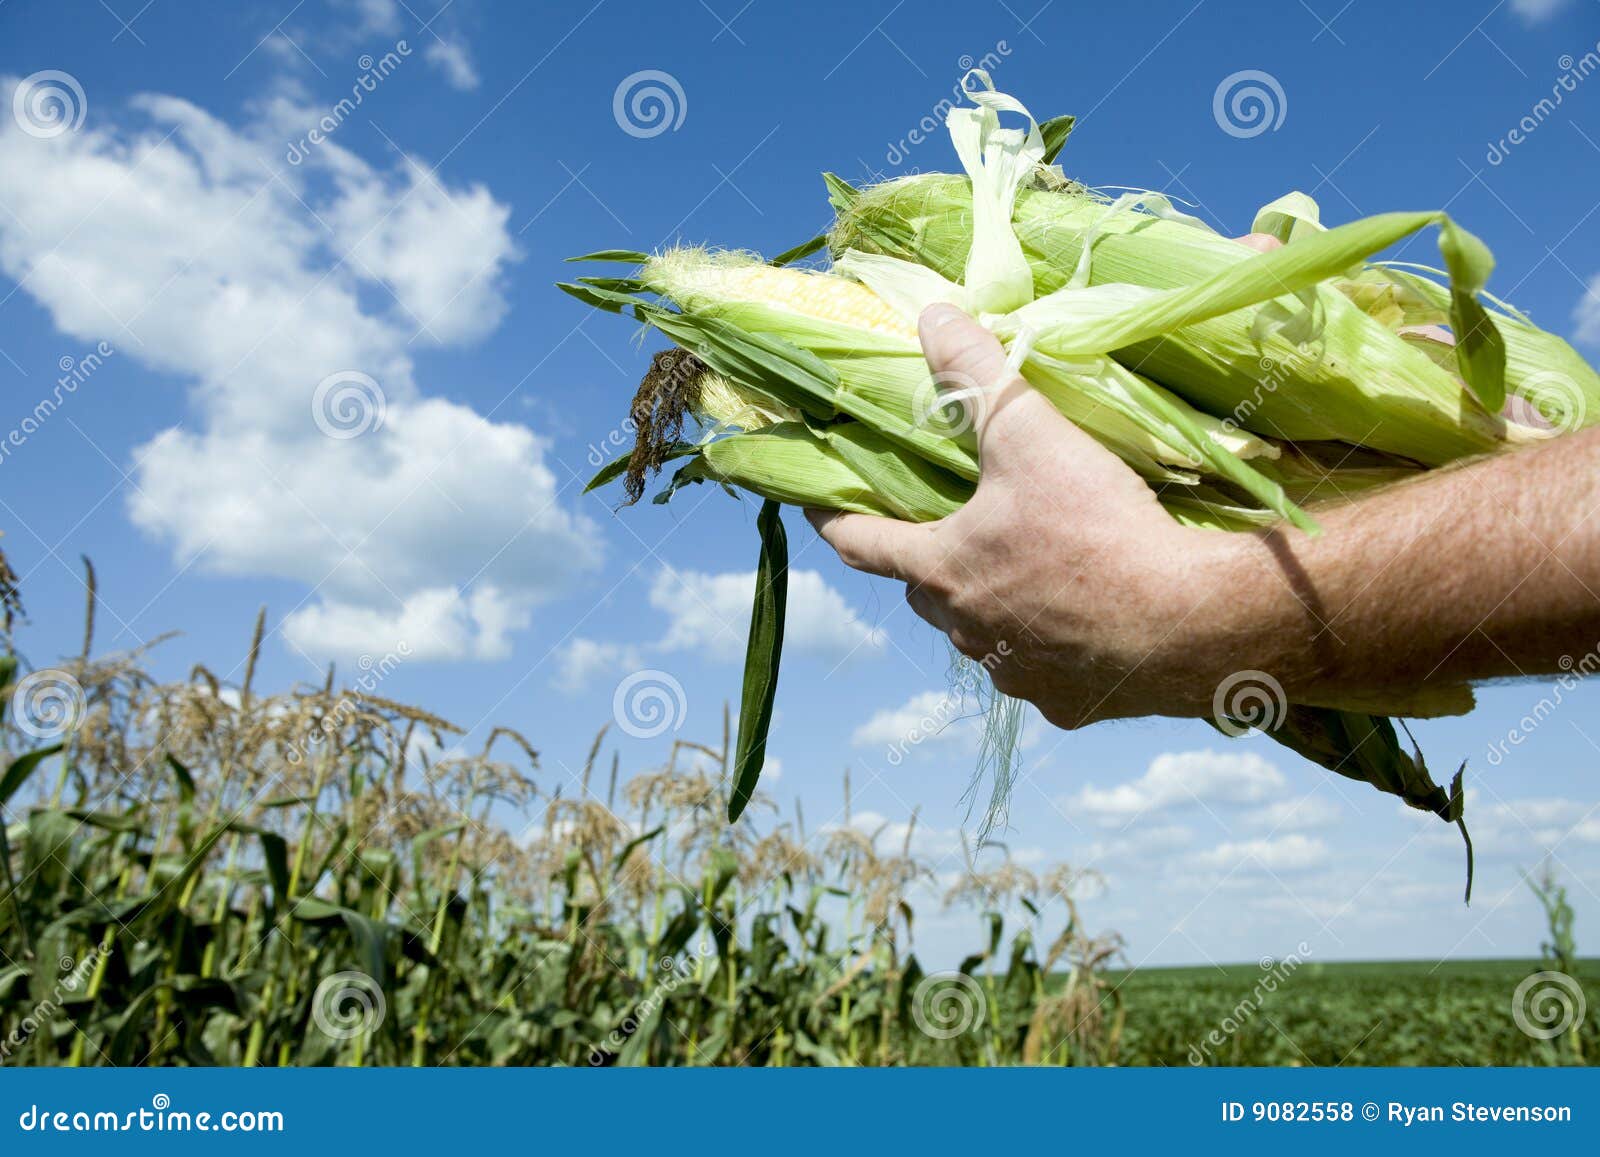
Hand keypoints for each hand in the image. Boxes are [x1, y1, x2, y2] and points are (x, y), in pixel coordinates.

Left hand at [807, 303, 1243, 728]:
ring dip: (991, 607)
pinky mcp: (1067, 706)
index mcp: (944, 569)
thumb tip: (931, 316)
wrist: (1188, 624)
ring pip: (984, 636)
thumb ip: (976, 375)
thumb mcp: (1031, 435)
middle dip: (929, 563)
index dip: (834, 519)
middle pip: (926, 592)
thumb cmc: (1096, 530)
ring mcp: (1016, 676)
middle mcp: (968, 631)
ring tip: (1027, 575)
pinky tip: (1085, 625)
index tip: (812, 508)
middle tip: (947, 533)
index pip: (863, 542)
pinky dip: (1052, 647)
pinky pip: (1044, 673)